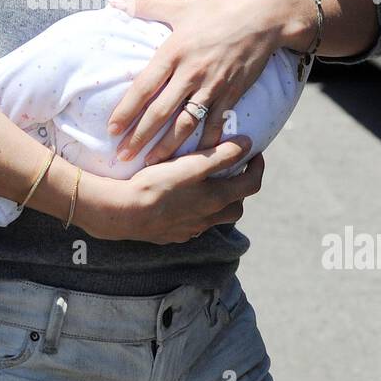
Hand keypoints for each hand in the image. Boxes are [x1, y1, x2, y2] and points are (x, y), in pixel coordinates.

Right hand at [75, 139, 263, 243]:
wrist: (124, 212)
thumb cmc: (157, 184)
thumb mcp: (191, 165)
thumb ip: (221, 155)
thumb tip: (247, 145)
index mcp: (217, 200)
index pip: (251, 185)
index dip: (257, 167)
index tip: (253, 153)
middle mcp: (208, 219)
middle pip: (236, 207)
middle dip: (238, 190)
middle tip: (229, 172)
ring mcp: (190, 230)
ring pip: (213, 218)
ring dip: (215, 203)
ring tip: (203, 186)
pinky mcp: (172, 235)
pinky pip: (191, 225)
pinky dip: (194, 213)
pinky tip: (179, 202)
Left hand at [105, 0, 290, 164]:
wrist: (264, 15)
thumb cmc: (219, 7)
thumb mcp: (179, 6)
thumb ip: (144, 7)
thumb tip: (114, 0)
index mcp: (173, 52)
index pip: (143, 87)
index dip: (126, 111)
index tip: (111, 129)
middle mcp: (190, 73)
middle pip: (160, 112)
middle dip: (139, 137)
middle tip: (122, 157)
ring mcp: (212, 86)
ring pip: (185, 124)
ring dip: (167, 147)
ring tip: (152, 163)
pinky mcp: (232, 94)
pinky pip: (216, 124)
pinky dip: (206, 144)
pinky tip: (196, 159)